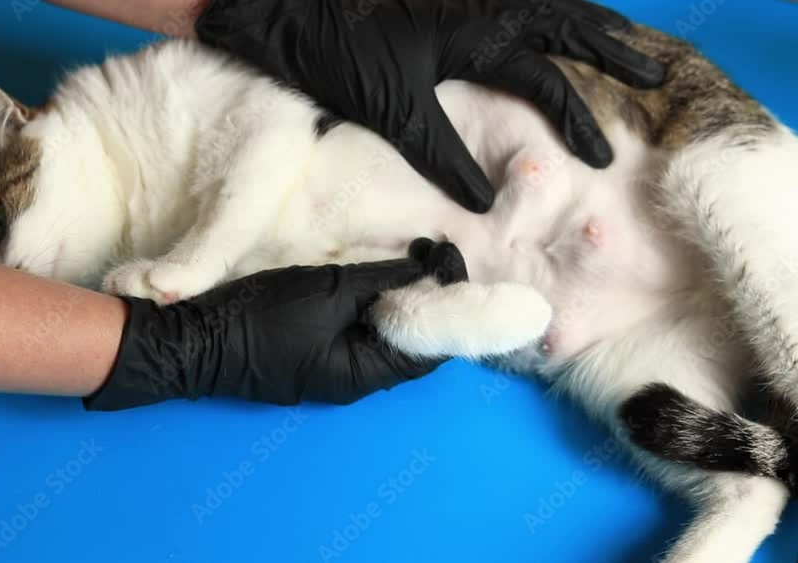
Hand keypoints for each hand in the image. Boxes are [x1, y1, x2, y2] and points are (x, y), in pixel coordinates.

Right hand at [83, 239, 467, 409]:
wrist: (194, 337)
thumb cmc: (264, 318)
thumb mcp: (330, 290)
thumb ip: (382, 279)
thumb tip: (430, 266)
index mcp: (364, 374)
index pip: (428, 348)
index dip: (448, 302)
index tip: (451, 257)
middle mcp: (352, 378)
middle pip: (405, 340)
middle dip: (424, 298)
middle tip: (433, 253)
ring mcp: (328, 368)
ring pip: (377, 331)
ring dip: (394, 296)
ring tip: (408, 257)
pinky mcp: (309, 353)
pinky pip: (351, 329)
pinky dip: (367, 301)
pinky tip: (369, 271)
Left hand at [195, 0, 664, 212]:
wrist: (282, 5)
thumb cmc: (332, 51)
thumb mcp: (392, 107)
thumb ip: (442, 151)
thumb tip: (483, 198)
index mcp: (480, 30)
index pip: (546, 79)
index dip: (575, 120)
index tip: (600, 156)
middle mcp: (483, 5)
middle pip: (566, 22)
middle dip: (612, 47)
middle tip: (652, 73)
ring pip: (544, 4)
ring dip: (583, 22)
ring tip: (618, 40)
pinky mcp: (446, 2)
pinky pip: (511, 5)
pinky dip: (542, 15)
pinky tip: (548, 25)